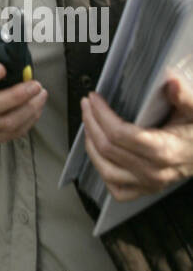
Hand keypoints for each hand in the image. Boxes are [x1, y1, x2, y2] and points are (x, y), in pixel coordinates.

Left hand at [81, 77, 192, 201]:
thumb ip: (184, 96)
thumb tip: (171, 81)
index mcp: (164, 150)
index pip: (120, 134)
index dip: (101, 115)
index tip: (94, 98)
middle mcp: (154, 171)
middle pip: (108, 149)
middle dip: (92, 123)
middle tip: (87, 105)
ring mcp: (150, 183)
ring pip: (107, 171)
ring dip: (91, 147)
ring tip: (88, 125)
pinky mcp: (147, 190)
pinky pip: (117, 190)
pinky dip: (103, 173)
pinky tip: (100, 155)